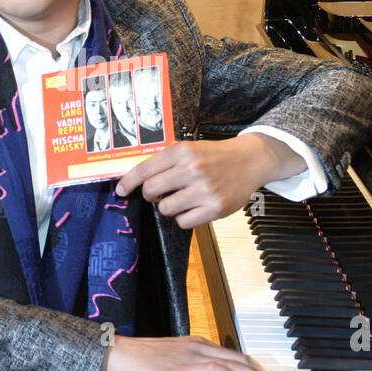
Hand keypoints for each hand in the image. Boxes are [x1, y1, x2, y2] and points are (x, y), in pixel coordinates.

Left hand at [114, 133, 303, 229]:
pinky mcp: (216, 208)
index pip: (145, 169)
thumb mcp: (189, 149)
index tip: (121, 191)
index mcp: (182, 151)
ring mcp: (205, 190)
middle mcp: (192, 169)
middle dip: (151, 195)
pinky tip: (194, 207)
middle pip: (151, 191)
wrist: (250, 160)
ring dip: (170, 206)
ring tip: (183, 198)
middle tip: (161, 192)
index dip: (128, 183)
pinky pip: (183, 222)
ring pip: (166, 208)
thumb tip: (136, 181)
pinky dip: (184, 217)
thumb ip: (165, 162)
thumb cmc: (215, 156)